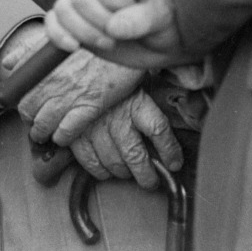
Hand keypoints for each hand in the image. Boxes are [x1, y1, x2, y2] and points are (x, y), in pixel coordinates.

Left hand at [16, 46, 143, 147]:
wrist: (122, 40)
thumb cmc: (89, 39)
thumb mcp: (56, 37)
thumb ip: (29, 50)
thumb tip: (7, 63)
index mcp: (41, 63)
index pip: (18, 93)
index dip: (20, 105)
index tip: (27, 109)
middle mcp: (51, 80)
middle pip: (28, 112)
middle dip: (30, 122)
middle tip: (36, 126)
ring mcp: (69, 94)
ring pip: (44, 125)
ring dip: (43, 133)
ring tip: (47, 136)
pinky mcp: (89, 106)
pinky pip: (66, 131)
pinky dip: (62, 137)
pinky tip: (64, 136)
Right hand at [45, 0, 186, 69]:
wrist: (162, 41)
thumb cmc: (166, 21)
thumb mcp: (162, 16)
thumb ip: (142, 17)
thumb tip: (114, 26)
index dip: (113, 0)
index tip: (131, 12)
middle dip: (99, 22)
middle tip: (120, 36)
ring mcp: (84, 4)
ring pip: (63, 9)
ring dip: (83, 32)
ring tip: (107, 43)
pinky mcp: (74, 23)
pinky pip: (52, 23)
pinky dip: (58, 36)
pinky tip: (75, 46)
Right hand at [67, 89, 182, 188]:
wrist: (79, 70)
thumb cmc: (110, 80)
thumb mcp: (135, 83)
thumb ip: (151, 104)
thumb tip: (171, 122)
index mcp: (136, 101)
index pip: (159, 130)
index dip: (170, 151)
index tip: (175, 163)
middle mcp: (117, 116)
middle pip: (135, 155)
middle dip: (146, 175)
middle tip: (150, 180)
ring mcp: (95, 127)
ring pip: (114, 163)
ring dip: (123, 173)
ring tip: (128, 172)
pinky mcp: (76, 134)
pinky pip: (91, 162)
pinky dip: (100, 170)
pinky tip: (106, 168)